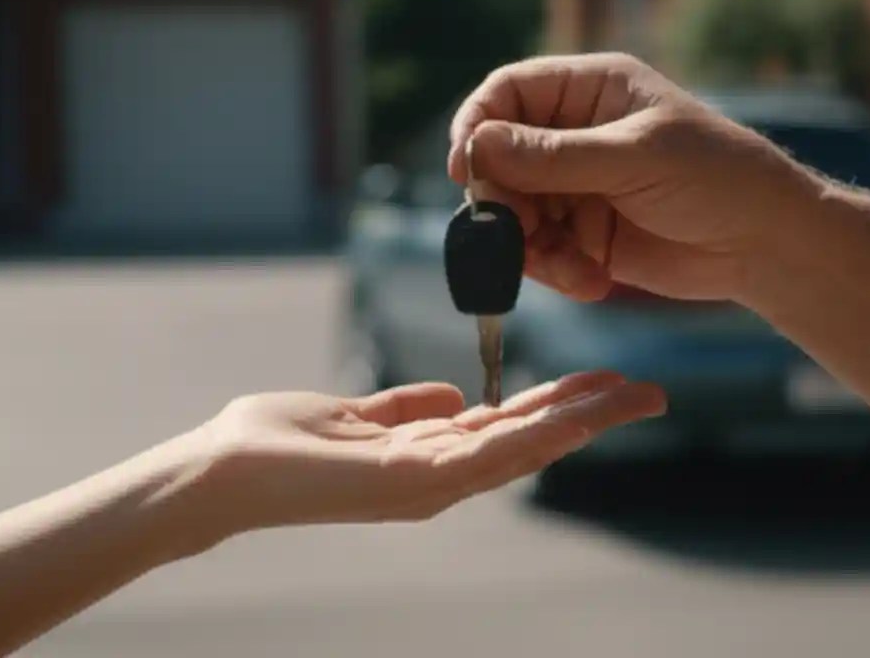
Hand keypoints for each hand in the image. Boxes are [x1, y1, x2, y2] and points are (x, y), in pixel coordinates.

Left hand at [195, 371, 664, 534]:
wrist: (220, 471)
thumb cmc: (273, 442)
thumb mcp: (352, 412)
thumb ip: (404, 407)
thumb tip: (452, 393)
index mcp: (427, 452)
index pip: (509, 425)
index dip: (561, 405)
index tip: (607, 382)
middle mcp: (439, 475)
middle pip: (530, 439)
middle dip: (592, 415)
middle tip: (650, 392)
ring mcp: (429, 485)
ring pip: (523, 448)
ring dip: (581, 423)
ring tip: (632, 397)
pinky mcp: (411, 486)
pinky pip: (487, 457)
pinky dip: (537, 437)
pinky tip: (575, 417)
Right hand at [449, 53, 822, 302]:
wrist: (766, 244)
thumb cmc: (716, 177)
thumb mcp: (634, 158)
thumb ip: (554, 156)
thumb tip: (477, 146)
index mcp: (590, 91)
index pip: (508, 94)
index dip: (477, 127)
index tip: (466, 171)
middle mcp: (575, 135)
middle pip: (499, 160)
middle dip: (503, 202)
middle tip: (518, 234)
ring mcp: (577, 188)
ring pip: (513, 214)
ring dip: (530, 247)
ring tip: (572, 267)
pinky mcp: (584, 236)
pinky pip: (540, 253)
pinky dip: (555, 271)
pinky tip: (593, 281)